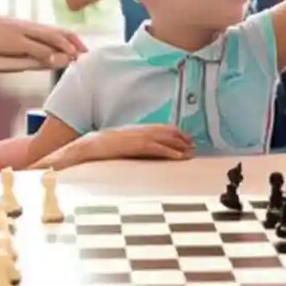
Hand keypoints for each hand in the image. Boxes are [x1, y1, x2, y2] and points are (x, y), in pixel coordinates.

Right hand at [0, 15, 87, 66]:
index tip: (85, 49)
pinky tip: (53, 57)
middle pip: (60, 33)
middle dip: (75, 43)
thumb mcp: (21, 40)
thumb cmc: (1, 33)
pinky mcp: (16, 40)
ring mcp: (26, 33)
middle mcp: (35, 28)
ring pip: (50, 38)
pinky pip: (34, 46)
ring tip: (76, 55)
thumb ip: (35, 47)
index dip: (75, 39)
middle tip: (87, 54)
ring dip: (64, 46)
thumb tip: (50, 56)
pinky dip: (45, 51)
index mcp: (37, 27)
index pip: (61, 31)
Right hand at [79, 125, 195, 161]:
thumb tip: (143, 148)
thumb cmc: (104, 145)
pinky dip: (171, 152)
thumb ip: (134, 141)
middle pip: (168, 132)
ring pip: (167, 139)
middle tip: (193, 145)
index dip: (176, 132)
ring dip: (181, 146)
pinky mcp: (139, 146)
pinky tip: (179, 157)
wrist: (92, 145)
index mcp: (138, 128)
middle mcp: (142, 130)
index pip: (162, 127)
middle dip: (182, 139)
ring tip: (191, 152)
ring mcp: (141, 137)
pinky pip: (159, 149)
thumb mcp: (122, 141)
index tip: (185, 138)